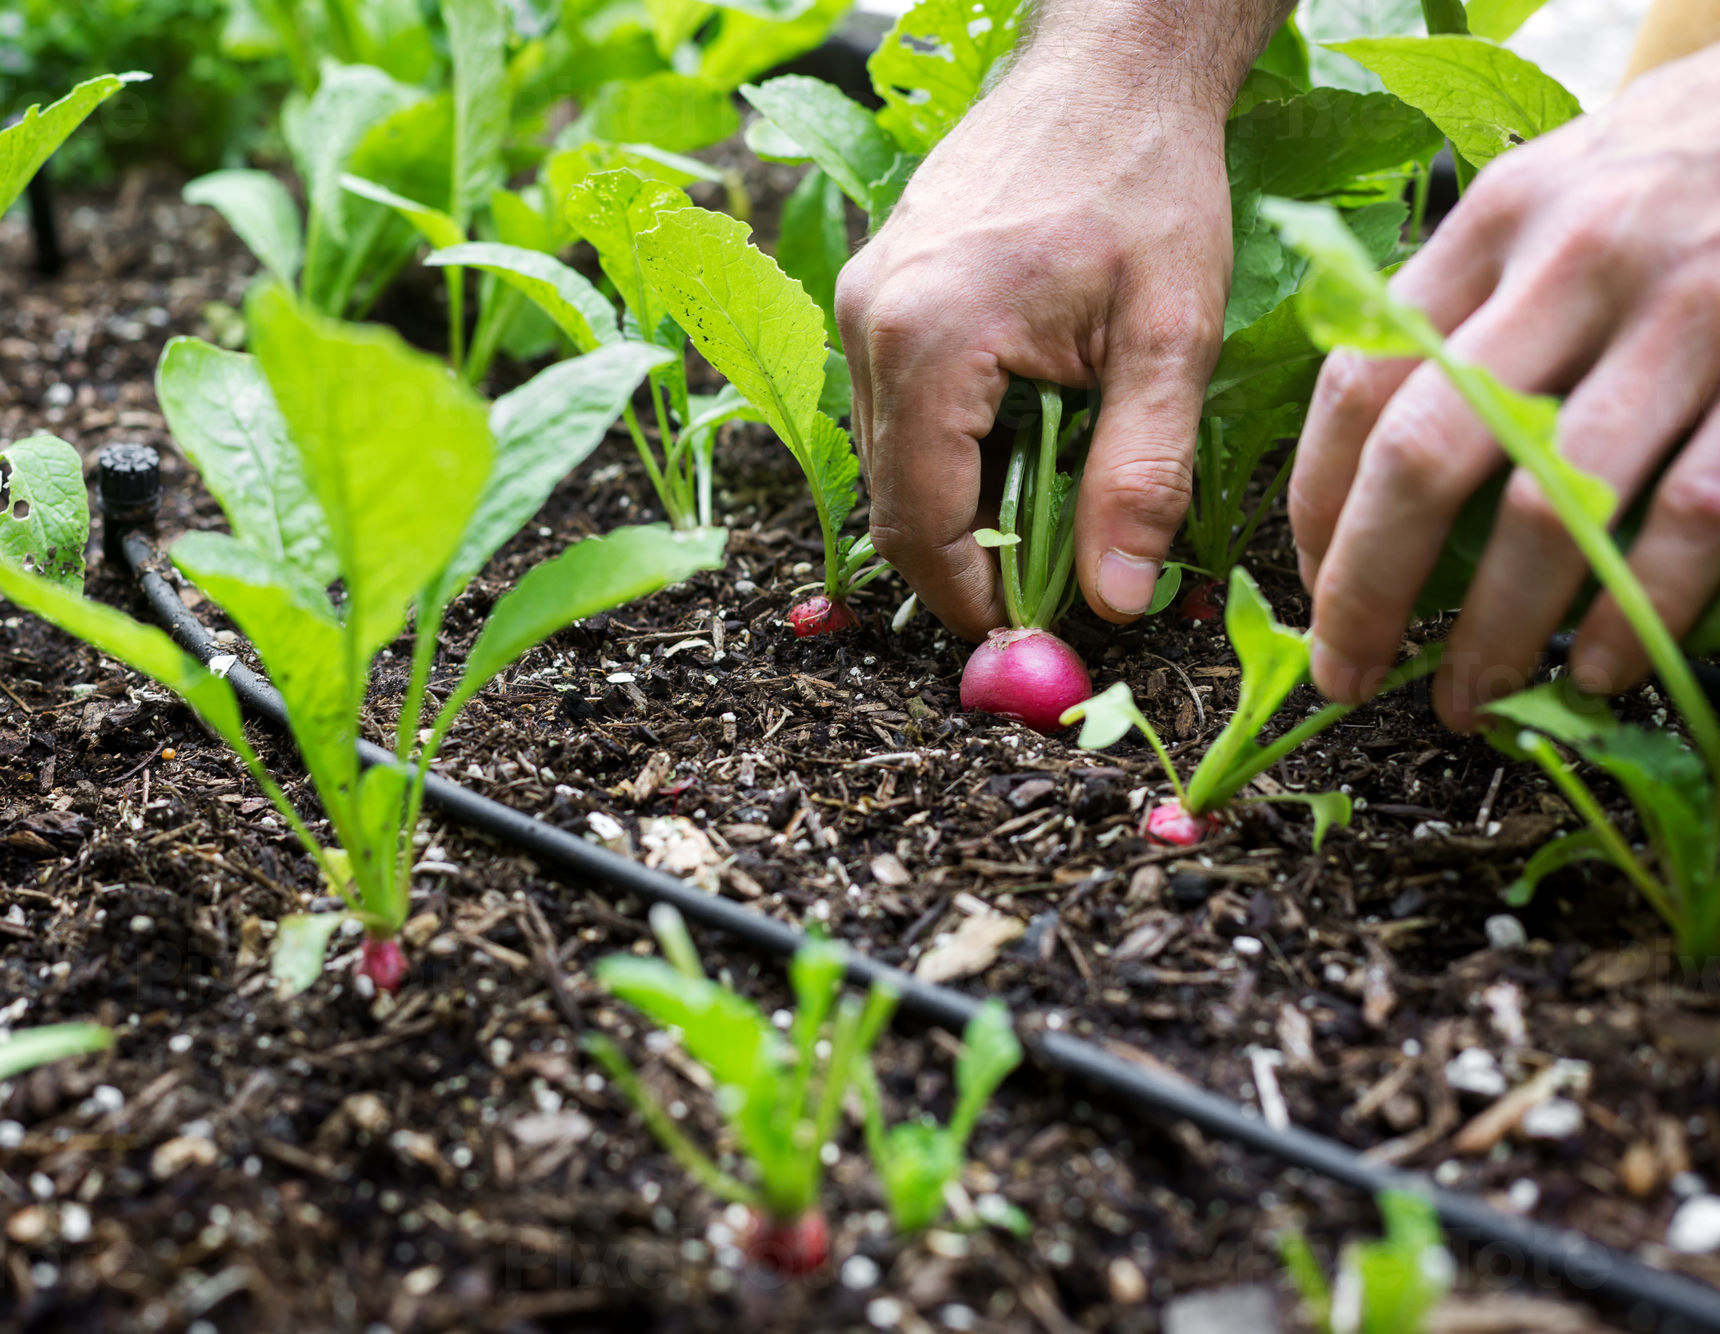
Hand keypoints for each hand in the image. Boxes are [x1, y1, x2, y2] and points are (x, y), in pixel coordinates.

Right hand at [835, 8, 1267, 637]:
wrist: (1111, 64)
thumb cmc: (1148, 182)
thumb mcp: (1171, 337)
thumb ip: (1140, 478)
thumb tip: (1111, 604)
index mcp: (929, 341)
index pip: (920, 525)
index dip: (970, 602)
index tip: (1031, 639)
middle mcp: (871, 325)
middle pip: (893, 503)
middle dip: (965, 566)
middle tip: (1047, 596)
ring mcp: (863, 302)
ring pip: (893, 458)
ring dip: (961, 506)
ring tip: (1050, 511)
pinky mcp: (877, 289)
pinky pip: (898, 407)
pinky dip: (953, 449)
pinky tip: (1026, 438)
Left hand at [1289, 49, 1719, 726]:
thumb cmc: (1668, 176)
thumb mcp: (1548, 201)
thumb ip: (1461, 306)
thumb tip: (1362, 466)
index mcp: (1496, 223)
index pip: (1361, 382)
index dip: (1316, 506)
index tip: (1308, 589)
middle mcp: (1578, 263)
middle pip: (1425, 456)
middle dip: (1367, 587)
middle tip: (1345, 671)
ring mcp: (1685, 318)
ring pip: (1552, 509)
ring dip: (1496, 629)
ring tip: (1467, 697)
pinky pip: (1687, 519)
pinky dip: (1635, 612)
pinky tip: (1598, 668)